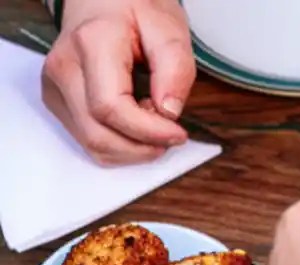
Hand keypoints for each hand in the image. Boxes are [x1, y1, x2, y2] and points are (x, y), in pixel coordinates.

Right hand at [42, 0, 193, 164]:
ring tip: (155, 127)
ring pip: (91, 143)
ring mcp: (54, 85)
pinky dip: (119, 145)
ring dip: (132, 150)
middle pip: (97, 133)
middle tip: (171, 134)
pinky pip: (87, 140)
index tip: (178, 134)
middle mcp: (64, 66)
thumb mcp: (169, 30)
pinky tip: (136, 126)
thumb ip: (176, 69)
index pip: (111, 108)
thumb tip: (169, 112)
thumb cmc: (136, 11)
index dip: (148, 131)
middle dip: (142, 147)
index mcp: (91, 43)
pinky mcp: (56, 99)